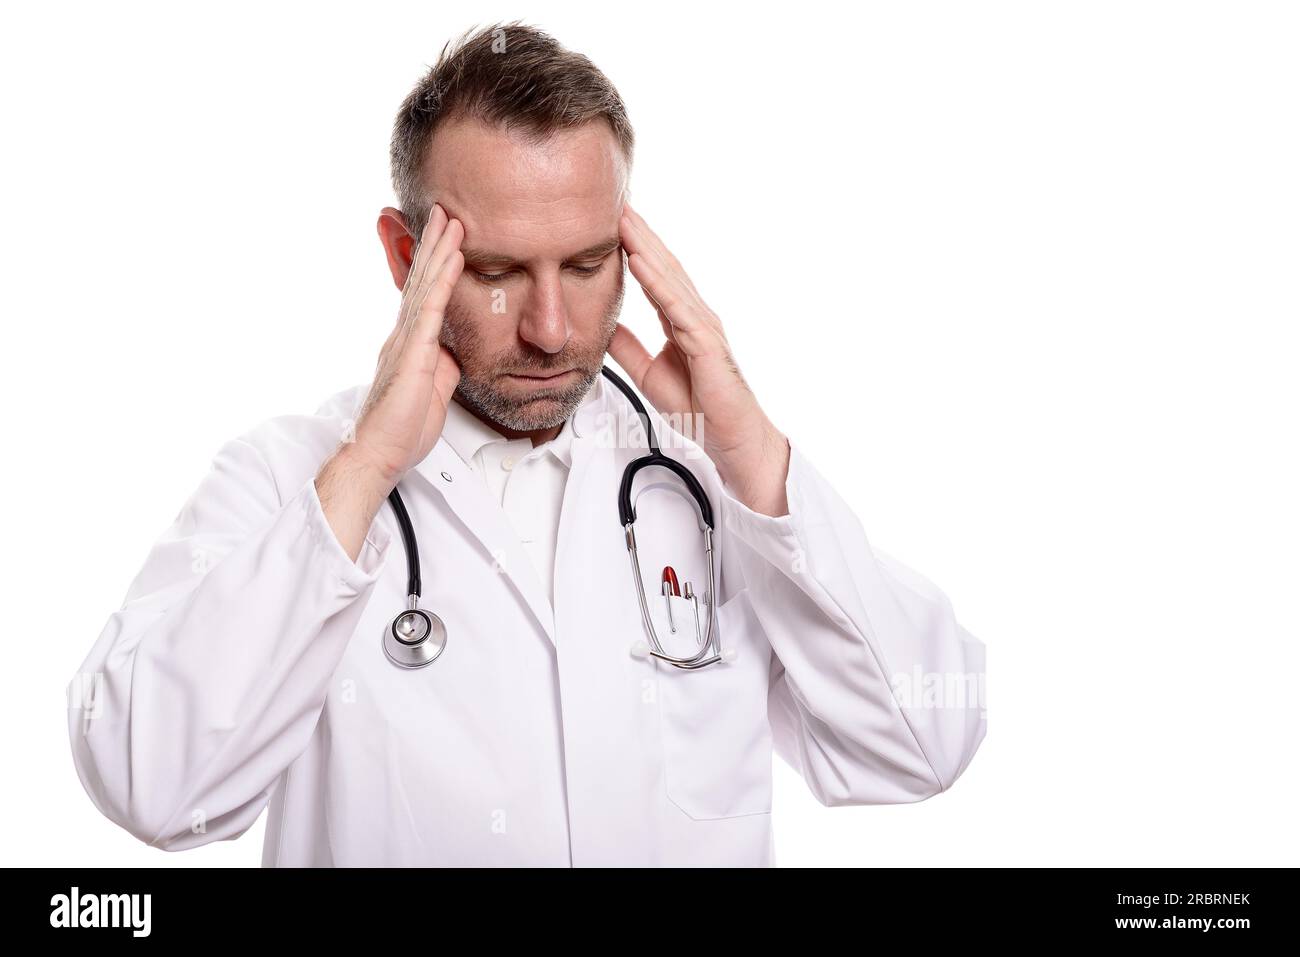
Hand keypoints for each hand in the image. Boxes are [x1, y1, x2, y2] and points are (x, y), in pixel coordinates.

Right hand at [350, 203, 465, 486]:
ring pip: (425, 286)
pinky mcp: (411, 353)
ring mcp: (404, 341)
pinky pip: (430, 310)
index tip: (446, 238)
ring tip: (451, 220)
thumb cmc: (402, 430)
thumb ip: (442, 366)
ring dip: (439, 251)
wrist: (380, 454)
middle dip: (434, 244)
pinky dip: (443, 281)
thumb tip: (454, 350)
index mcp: (409, 343)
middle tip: (445, 211)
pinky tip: (453, 259)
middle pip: (421, 280)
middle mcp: (402, 335)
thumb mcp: (433, 390)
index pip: (424, 295)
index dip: (436, 265)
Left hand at [609, 203, 789, 516]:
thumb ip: (629, 348)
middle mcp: (695, 315)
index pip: (656, 278)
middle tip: (617, 205)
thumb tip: (604, 327)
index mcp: (682, 321)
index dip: (636, 250)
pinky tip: (638, 261)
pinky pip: (675, 306)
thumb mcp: (648, 373)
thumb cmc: (700, 408)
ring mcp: (702, 325)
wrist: (729, 436)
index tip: (613, 226)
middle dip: (641, 235)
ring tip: (623, 221)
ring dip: (645, 247)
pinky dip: (655, 282)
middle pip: (664, 267)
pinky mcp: (705, 341)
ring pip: (670, 278)